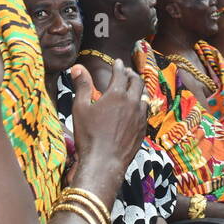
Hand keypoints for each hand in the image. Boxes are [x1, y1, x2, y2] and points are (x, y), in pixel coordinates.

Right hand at [69, 61, 146, 177]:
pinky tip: (137, 107)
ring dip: (139, 88)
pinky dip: (142, 104)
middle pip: (136, 82)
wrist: (104, 161)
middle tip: (127, 72)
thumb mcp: (80, 108)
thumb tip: (78, 67)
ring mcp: (140, 116)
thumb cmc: (89, 135)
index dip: (118, 66)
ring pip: (144, 96)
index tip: (117, 62)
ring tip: (135, 86)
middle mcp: (132, 102)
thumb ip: (82, 86)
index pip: (120, 74)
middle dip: (131, 74)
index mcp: (116, 94)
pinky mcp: (143, 129)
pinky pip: (145, 111)